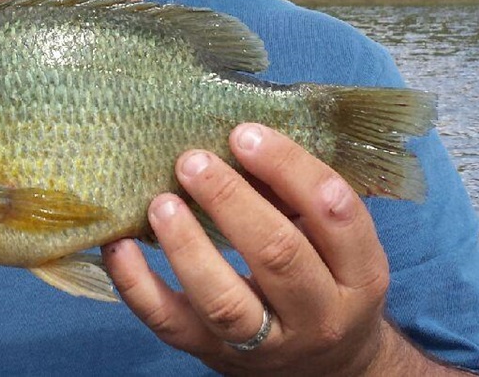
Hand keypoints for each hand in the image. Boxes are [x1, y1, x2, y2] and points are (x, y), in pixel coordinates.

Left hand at [103, 124, 441, 375]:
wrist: (326, 368)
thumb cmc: (325, 278)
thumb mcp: (337, 242)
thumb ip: (304, 194)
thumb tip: (250, 126)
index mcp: (359, 275)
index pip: (336, 216)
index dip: (290, 168)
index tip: (246, 133)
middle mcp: (318, 315)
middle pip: (279, 255)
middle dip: (233, 201)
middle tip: (194, 160)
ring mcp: (264, 342)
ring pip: (225, 300)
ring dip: (188, 247)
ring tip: (161, 202)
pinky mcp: (213, 354)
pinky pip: (170, 323)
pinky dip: (138, 285)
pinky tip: (119, 245)